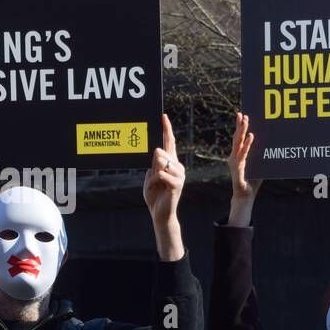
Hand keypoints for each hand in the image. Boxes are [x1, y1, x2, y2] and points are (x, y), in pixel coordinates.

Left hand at [143, 114, 184, 260]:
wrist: (159, 213)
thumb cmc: (154, 195)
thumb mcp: (149, 176)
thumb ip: (153, 164)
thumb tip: (157, 152)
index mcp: (170, 162)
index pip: (169, 142)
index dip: (166, 129)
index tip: (163, 116)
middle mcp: (177, 166)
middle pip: (162, 152)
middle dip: (153, 164)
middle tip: (153, 179)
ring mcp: (179, 175)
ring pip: (161, 162)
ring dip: (153, 174)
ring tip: (155, 185)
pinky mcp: (178, 184)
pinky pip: (161, 174)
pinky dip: (154, 181)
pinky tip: (157, 188)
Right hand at [226, 112, 261, 226]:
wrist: (245, 197)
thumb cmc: (252, 182)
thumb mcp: (258, 165)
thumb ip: (261, 156)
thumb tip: (272, 145)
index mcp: (238, 155)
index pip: (238, 138)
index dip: (239, 127)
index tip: (242, 115)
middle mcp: (234, 157)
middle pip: (237, 138)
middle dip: (240, 125)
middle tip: (242, 114)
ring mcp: (235, 162)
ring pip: (238, 143)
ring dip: (242, 131)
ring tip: (246, 122)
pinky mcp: (238, 168)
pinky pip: (243, 154)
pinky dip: (247, 145)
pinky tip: (251, 136)